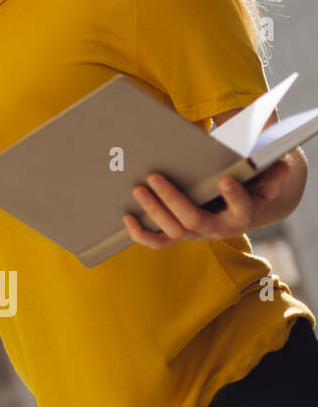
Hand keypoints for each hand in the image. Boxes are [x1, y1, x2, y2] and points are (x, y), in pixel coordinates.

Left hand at [123, 163, 291, 248]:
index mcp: (242, 214)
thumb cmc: (248, 188)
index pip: (241, 207)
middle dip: (173, 199)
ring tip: (138, 189)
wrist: (237, 211)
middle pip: (194, 219)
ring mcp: (195, 234)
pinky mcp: (177, 236)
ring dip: (153, 210)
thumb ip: (270, 173)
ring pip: (173, 230)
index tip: (225, 179)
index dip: (234, 196)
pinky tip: (126, 216)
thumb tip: (279, 164)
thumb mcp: (263, 180)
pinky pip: (157, 242)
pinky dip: (140, 233)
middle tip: (154, 176)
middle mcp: (218, 229)